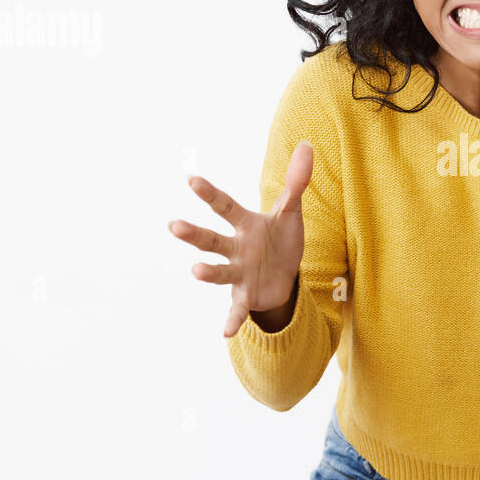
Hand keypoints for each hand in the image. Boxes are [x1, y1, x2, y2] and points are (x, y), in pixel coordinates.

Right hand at [167, 140, 313, 337]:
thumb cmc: (281, 239)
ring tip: (196, 270)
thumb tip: (306, 145)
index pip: (225, 207)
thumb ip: (296, 182)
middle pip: (212, 240)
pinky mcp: (246, 297)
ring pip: (220, 272)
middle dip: (193, 234)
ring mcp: (238, 274)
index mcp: (245, 225)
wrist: (284, 275)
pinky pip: (237, 310)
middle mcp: (235, 249)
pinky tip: (225, 333)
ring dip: (208, 272)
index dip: (209, 194)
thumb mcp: (292, 212)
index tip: (191, 179)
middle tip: (173, 225)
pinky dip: (231, 320)